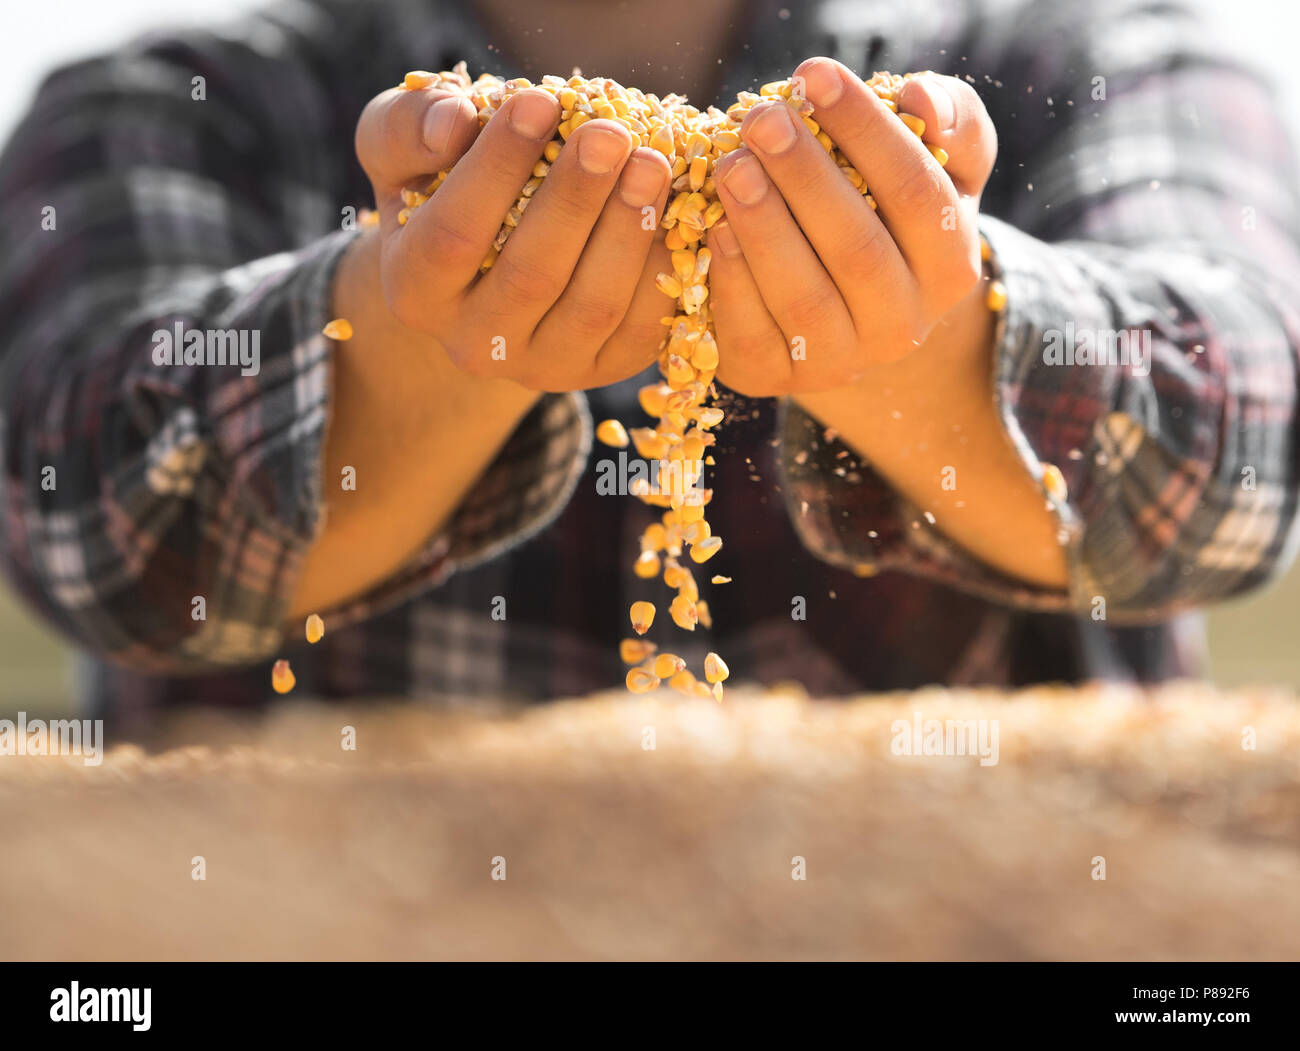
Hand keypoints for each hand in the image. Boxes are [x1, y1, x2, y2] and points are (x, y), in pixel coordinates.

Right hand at [354, 83, 673, 391]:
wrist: (491, 253)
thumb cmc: (444, 180)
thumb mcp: (405, 145)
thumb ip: (408, 127)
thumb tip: (452, 122)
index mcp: (413, 290)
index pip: (453, 235)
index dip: (496, 169)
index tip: (538, 101)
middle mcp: (471, 344)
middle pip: (530, 277)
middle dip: (575, 199)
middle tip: (609, 133)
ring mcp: (540, 366)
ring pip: (591, 307)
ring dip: (626, 231)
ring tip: (651, 162)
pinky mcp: (600, 370)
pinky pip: (639, 329)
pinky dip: (663, 270)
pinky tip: (676, 211)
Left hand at [706, 59, 997, 395]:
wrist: (842, 309)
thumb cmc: (887, 213)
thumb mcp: (938, 167)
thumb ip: (952, 122)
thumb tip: (921, 98)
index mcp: (949, 269)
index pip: (916, 193)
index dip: (867, 130)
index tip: (816, 75)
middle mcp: (902, 327)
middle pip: (857, 249)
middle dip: (805, 178)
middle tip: (763, 119)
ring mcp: (839, 362)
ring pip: (804, 298)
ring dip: (764, 227)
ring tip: (732, 165)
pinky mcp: (774, 379)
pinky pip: (752, 335)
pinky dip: (732, 279)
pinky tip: (714, 226)